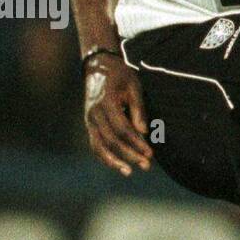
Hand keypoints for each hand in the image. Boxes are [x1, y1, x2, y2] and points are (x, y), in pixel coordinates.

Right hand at [84, 54, 152, 176]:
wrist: (98, 67)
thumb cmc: (120, 75)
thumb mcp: (134, 86)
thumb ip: (138, 109)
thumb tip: (143, 132)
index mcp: (106, 102)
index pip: (122, 128)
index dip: (136, 142)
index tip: (150, 153)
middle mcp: (94, 113)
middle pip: (111, 140)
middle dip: (129, 154)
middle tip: (146, 165)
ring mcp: (89, 120)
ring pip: (98, 146)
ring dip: (114, 161)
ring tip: (129, 172)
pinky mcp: (89, 124)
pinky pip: (94, 144)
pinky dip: (104, 157)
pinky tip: (118, 165)